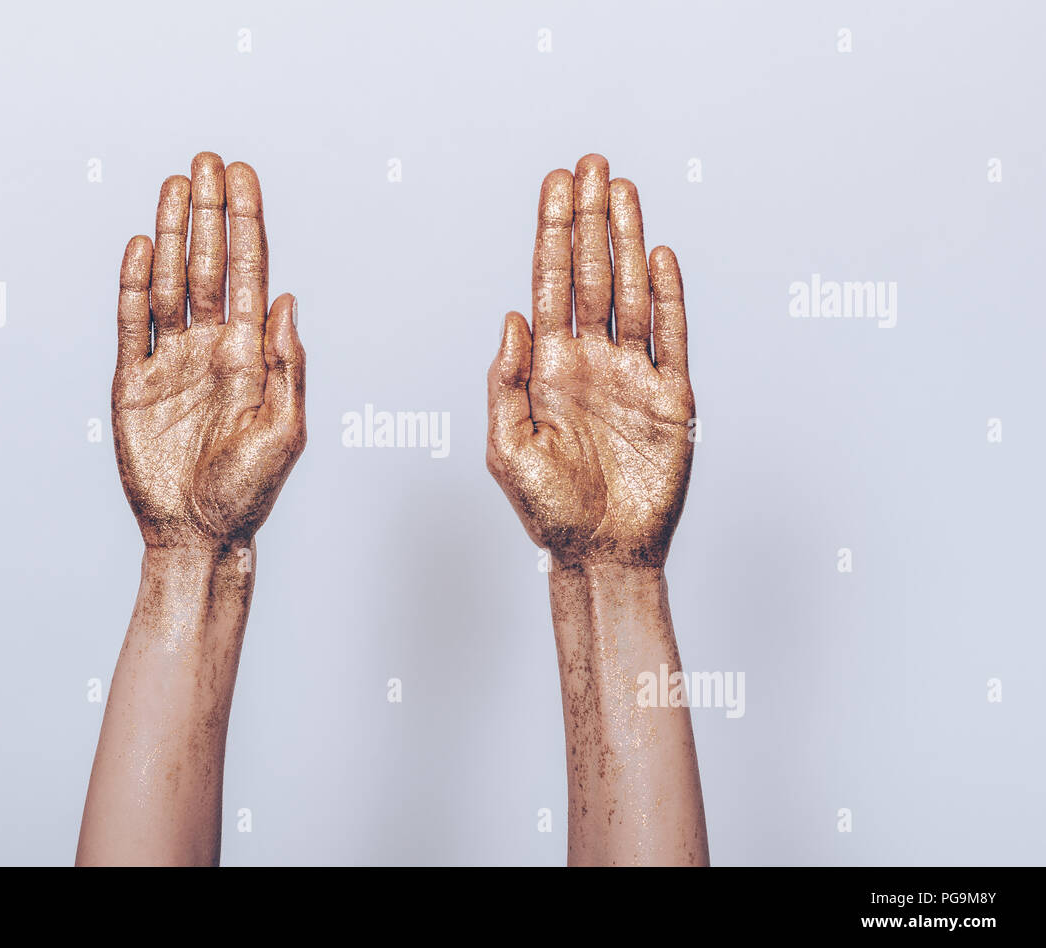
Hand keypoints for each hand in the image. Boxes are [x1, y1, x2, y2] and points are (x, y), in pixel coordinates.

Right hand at [112, 153, 305, 549]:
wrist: (200, 535)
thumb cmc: (250, 490)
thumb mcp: (286, 430)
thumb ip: (289, 366)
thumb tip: (288, 300)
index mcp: (251, 354)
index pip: (249, 273)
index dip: (246, 224)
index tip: (242, 177)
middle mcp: (211, 347)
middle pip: (207, 265)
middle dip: (208, 213)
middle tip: (205, 161)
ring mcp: (170, 361)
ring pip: (167, 283)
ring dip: (169, 234)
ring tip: (173, 185)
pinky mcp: (133, 383)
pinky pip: (130, 324)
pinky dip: (131, 285)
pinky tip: (137, 247)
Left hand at [487, 154, 693, 567]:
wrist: (601, 554)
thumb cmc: (547, 509)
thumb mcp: (506, 448)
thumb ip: (505, 383)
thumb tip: (513, 316)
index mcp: (548, 366)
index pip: (551, 284)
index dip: (553, 233)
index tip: (556, 184)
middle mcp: (589, 359)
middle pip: (593, 274)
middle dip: (591, 219)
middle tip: (592, 164)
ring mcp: (632, 374)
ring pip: (633, 292)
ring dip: (630, 240)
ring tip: (624, 189)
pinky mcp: (671, 397)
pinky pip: (672, 336)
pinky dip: (671, 296)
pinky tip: (662, 256)